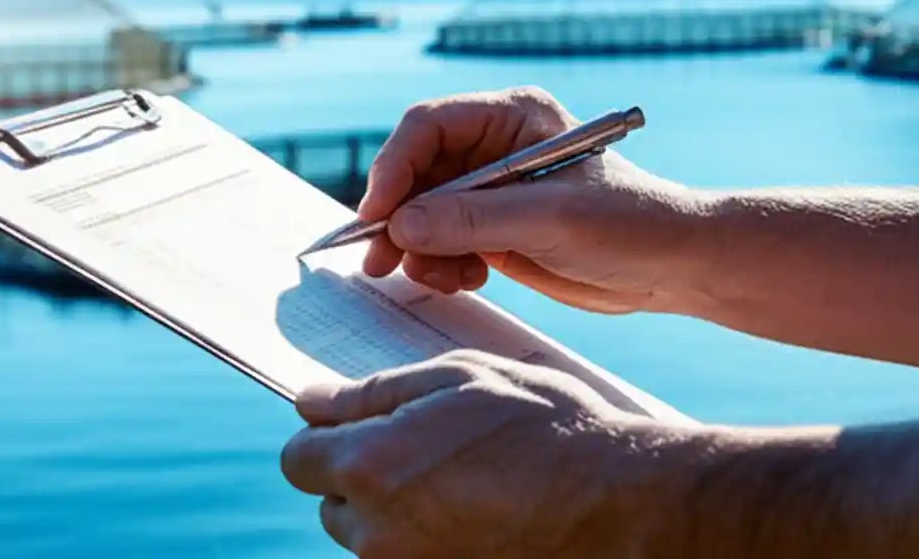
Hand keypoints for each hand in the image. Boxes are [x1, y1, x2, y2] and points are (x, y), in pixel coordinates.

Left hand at [281, 350, 708, 557]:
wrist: (621, 502)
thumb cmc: (544, 428)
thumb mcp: (458, 377)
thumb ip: (370, 393)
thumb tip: (310, 401)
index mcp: (370, 466)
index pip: (298, 458)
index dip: (327, 435)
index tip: (365, 424)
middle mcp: (377, 532)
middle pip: (333, 502)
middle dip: (363, 474)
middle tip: (431, 448)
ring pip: (372, 536)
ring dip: (397, 510)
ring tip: (465, 481)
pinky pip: (411, 558)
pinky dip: (430, 539)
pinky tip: (479, 512)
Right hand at [359, 87, 708, 314]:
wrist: (672, 267)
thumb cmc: (629, 224)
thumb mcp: (549, 218)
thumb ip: (472, 219)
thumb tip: (401, 226)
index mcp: (511, 117)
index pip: (427, 127)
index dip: (394, 168)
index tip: (378, 216)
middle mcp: (494, 147)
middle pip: (415, 171)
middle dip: (398, 218)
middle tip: (379, 261)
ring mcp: (492, 190)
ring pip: (421, 212)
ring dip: (418, 249)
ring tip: (439, 279)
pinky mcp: (494, 229)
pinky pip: (441, 242)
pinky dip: (439, 265)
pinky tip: (466, 280)